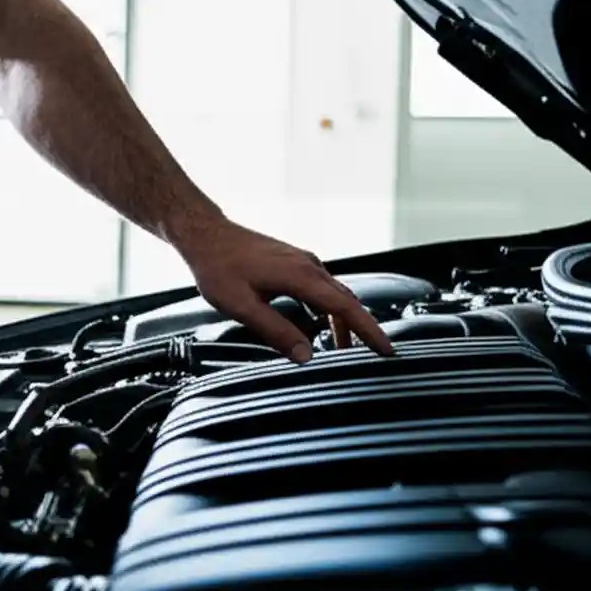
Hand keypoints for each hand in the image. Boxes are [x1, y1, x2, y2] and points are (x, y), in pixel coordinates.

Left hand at [175, 217, 393, 362]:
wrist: (205, 235)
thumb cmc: (218, 267)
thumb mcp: (242, 306)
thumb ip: (276, 332)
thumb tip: (305, 355)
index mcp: (300, 276)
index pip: (346, 308)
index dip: (368, 331)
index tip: (385, 350)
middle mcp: (308, 266)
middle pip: (346, 301)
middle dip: (361, 330)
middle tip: (372, 355)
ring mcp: (302, 262)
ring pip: (334, 294)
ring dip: (341, 321)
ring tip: (340, 348)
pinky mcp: (293, 262)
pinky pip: (321, 288)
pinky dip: (327, 308)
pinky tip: (317, 323)